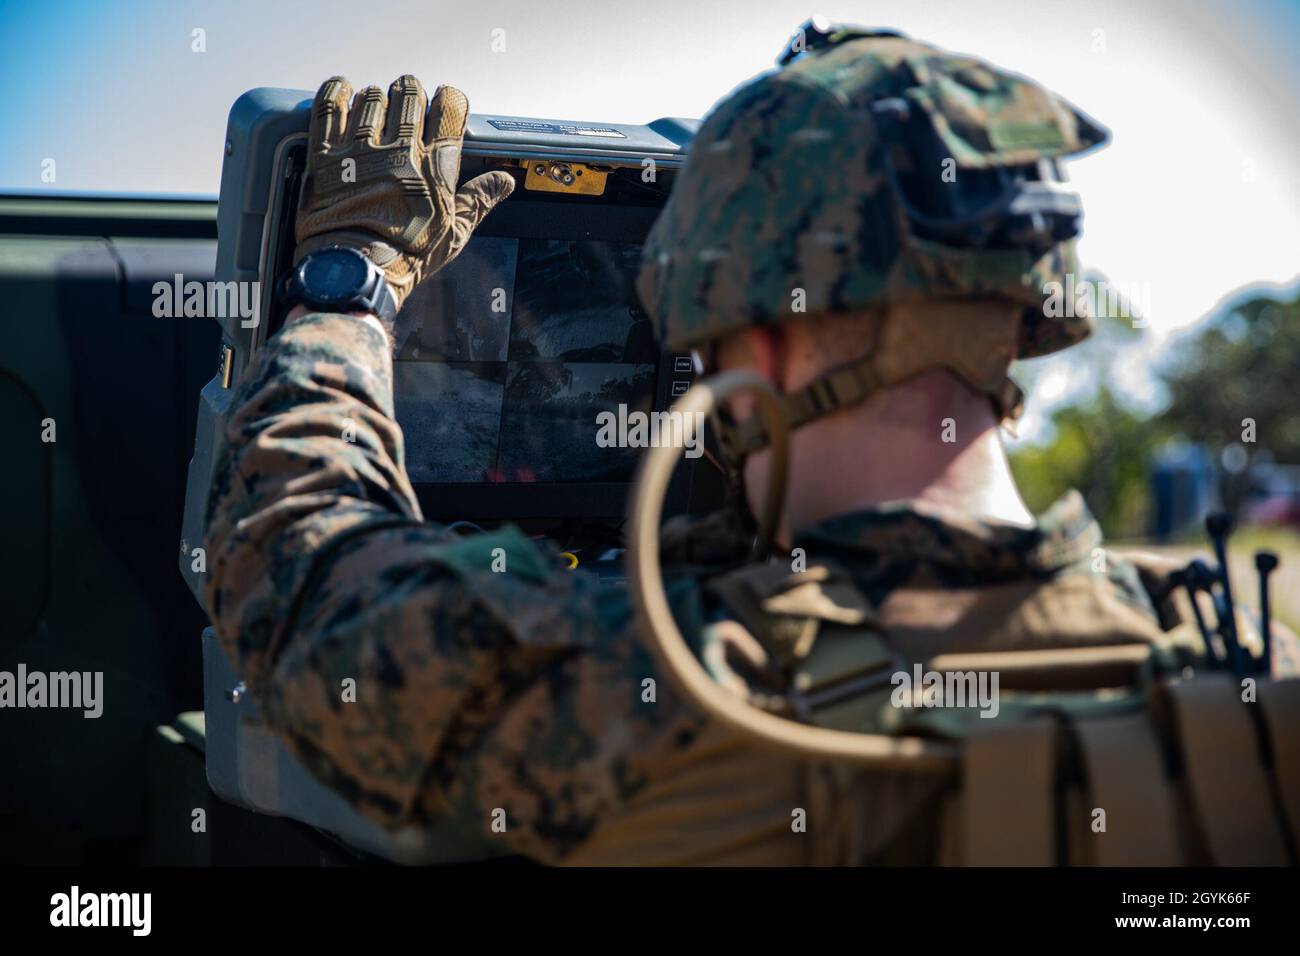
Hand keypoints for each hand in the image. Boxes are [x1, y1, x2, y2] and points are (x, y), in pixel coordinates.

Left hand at [294, 75, 514, 312]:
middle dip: (413, 92)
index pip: (449, 110)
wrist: (358, 270)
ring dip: (379, 96)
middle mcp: (400, 150)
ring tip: (379, 103)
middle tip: (410, 97)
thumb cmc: (408, 256)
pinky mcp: (327, 155)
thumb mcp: (455, 232)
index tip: (446, 100)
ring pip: (373, 98)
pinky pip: (329, 107)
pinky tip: (343, 88)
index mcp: (435, 167)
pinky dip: (337, 91)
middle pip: (410, 96)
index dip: (450, 99)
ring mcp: (361, 150)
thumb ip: (480, 199)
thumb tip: (505, 182)